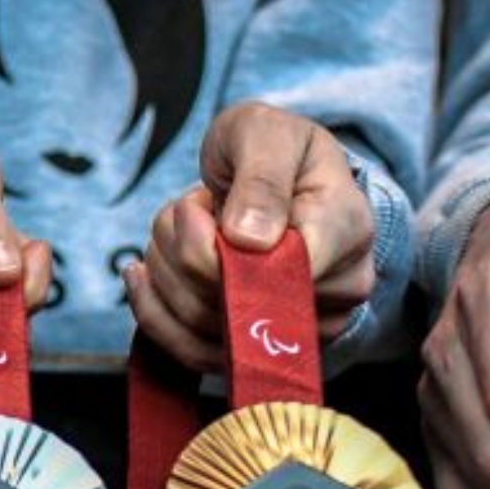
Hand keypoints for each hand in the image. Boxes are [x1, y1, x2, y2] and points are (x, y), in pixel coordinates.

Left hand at [124, 102, 374, 373]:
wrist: (276, 179)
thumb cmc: (273, 151)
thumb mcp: (267, 134)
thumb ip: (261, 177)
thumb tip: (250, 239)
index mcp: (347, 231)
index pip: (279, 270)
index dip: (215, 249)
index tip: (194, 206)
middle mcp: (337, 291)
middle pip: (234, 303)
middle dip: (182, 253)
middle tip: (185, 210)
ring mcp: (300, 328)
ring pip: (205, 330)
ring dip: (167, 276)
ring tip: (173, 231)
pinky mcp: (259, 349)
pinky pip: (193, 354)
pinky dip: (155, 312)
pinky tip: (142, 273)